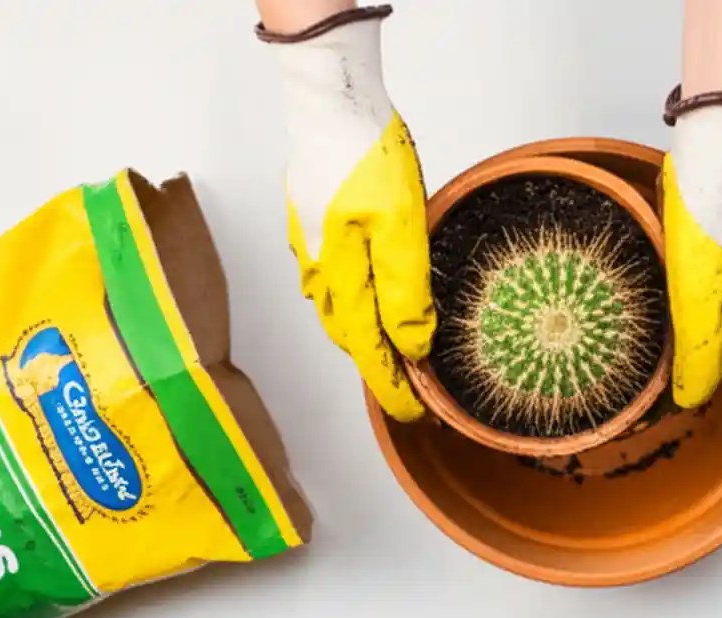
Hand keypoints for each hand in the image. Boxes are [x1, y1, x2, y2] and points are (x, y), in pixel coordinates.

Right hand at [260, 6, 433, 421]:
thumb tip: (412, 345)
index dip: (391, 387)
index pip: (368, 351)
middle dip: (376, 367)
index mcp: (341, 277)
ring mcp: (310, 246)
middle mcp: (318, 270)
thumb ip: (405, 291)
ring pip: (336, 309)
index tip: (412, 415)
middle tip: (407, 390)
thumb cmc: (363, 153)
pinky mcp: (311, 222)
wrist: (328, 98)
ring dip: (362, 337)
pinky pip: (330, 280)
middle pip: (348, 335)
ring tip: (390, 353)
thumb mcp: (399, 226)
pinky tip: (362, 294)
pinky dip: (351, 301)